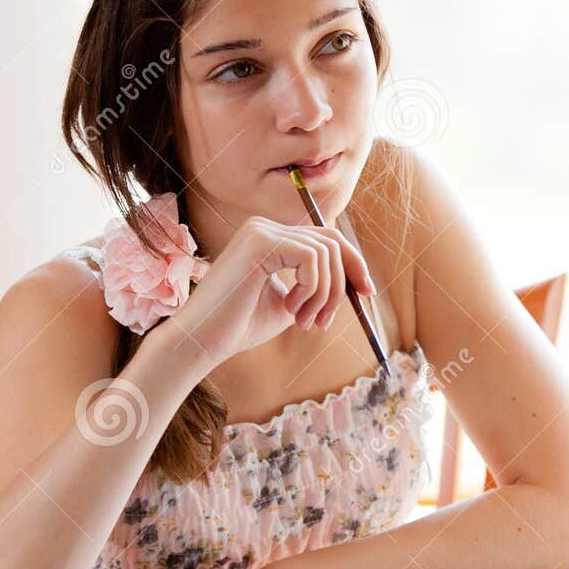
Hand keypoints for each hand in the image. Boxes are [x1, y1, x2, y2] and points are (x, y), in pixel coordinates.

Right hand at [163, 215, 375, 368]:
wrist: (202, 341)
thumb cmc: (239, 327)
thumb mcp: (288, 305)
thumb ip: (314, 287)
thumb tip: (354, 281)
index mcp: (269, 238)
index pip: (325, 239)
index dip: (353, 263)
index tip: (367, 292)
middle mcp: (264, 227)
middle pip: (331, 240)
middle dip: (345, 280)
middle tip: (329, 320)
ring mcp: (261, 230)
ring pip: (325, 254)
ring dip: (324, 295)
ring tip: (303, 322)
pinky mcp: (260, 241)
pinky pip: (311, 259)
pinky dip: (312, 290)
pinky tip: (291, 310)